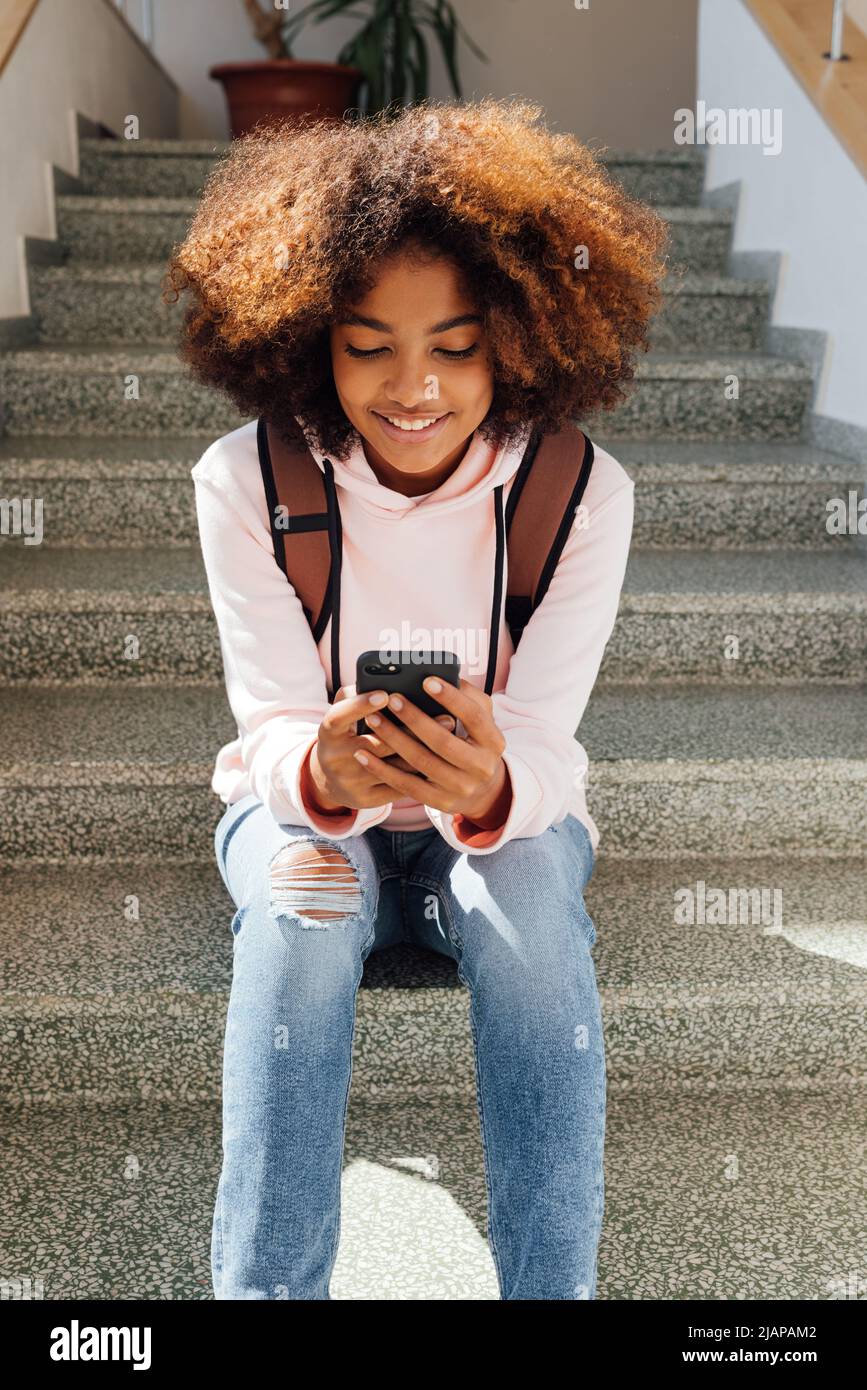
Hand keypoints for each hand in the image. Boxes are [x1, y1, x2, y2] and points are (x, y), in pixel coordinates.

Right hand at [308, 684, 455, 811]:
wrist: (332, 781)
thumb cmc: (346, 734)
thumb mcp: (344, 714)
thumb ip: (358, 695)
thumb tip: (385, 680)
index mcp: (328, 733)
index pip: (340, 716)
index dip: (360, 706)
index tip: (385, 694)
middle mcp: (336, 758)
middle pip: (378, 744)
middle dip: (414, 728)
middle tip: (446, 715)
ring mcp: (351, 781)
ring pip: (396, 766)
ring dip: (427, 749)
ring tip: (451, 732)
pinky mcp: (366, 799)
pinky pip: (401, 785)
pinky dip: (423, 770)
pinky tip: (444, 756)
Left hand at [351, 677, 510, 823]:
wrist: (481, 791)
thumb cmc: (473, 742)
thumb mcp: (480, 721)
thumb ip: (469, 697)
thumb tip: (446, 675)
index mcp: (493, 741)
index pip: (474, 716)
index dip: (451, 698)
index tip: (427, 680)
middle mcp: (481, 767)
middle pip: (443, 742)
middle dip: (415, 719)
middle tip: (392, 698)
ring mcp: (460, 788)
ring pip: (421, 763)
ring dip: (393, 740)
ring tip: (372, 719)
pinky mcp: (440, 802)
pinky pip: (406, 786)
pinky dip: (383, 769)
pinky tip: (363, 754)